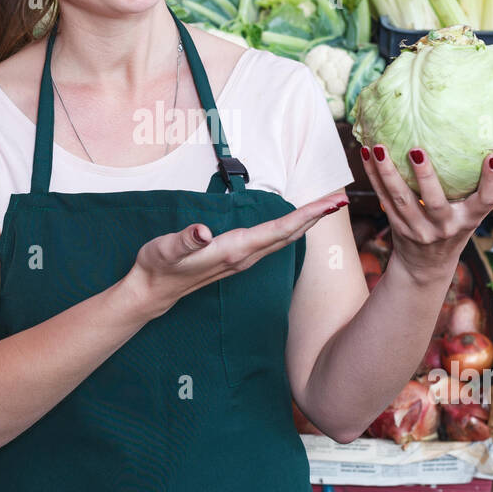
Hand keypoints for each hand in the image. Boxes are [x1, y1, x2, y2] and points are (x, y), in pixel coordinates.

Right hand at [124, 193, 348, 317]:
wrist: (153, 292)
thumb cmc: (158, 267)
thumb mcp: (166, 249)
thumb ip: (185, 240)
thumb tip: (203, 232)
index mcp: (234, 250)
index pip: (278, 230)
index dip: (305, 215)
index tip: (329, 204)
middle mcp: (244, 257)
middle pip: (288, 235)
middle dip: (315, 217)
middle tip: (340, 199)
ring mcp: (242, 260)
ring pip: (283, 239)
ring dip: (306, 223)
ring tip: (325, 207)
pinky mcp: (237, 259)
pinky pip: (273, 242)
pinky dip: (290, 229)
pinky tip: (295, 223)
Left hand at [359, 144, 492, 283]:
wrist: (425, 267)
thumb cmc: (460, 226)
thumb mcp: (483, 209)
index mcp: (470, 218)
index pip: (488, 201)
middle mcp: (444, 226)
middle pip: (435, 202)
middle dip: (425, 177)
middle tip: (416, 150)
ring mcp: (418, 228)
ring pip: (400, 199)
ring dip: (387, 172)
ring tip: (378, 146)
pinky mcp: (395, 225)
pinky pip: (381, 198)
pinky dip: (372, 175)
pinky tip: (365, 152)